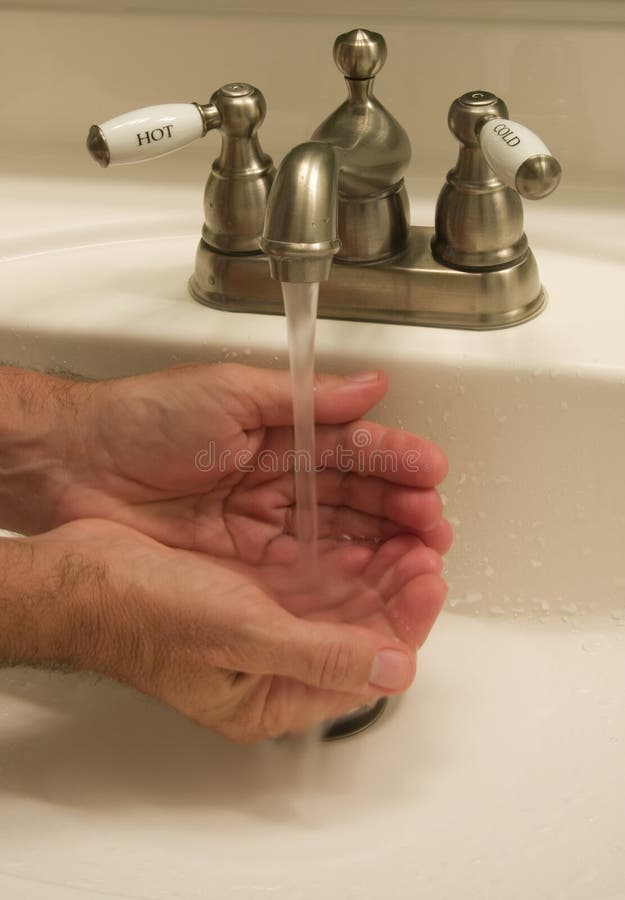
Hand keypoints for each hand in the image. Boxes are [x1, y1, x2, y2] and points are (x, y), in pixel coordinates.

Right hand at [20, 518, 446, 741]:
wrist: (80, 576)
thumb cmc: (142, 617)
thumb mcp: (239, 636)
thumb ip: (319, 656)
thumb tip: (391, 670)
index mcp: (273, 694)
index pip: (364, 666)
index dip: (406, 620)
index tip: (429, 576)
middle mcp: (276, 660)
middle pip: (362, 627)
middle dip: (400, 584)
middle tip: (430, 542)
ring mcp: (266, 618)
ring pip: (344, 593)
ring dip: (380, 560)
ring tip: (411, 527)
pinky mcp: (254, 582)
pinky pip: (316, 565)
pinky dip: (345, 543)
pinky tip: (365, 522)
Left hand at [46, 364, 451, 560]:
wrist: (74, 468)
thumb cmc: (142, 420)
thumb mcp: (228, 392)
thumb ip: (305, 398)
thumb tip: (371, 386)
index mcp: (280, 437)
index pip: (354, 450)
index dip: (396, 460)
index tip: (431, 471)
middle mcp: (279, 484)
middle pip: (356, 501)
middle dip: (403, 510)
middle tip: (436, 524)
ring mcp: (264, 529)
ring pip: (339, 540)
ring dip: (384, 548)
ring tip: (421, 558)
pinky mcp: (245, 568)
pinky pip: (304, 576)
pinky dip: (343, 580)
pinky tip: (374, 582)